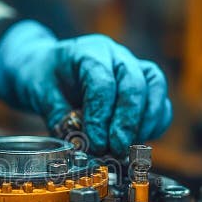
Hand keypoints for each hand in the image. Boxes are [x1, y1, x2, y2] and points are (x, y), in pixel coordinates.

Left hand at [0, 21, 171, 155]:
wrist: (48, 69)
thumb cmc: (44, 79)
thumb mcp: (41, 97)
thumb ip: (61, 121)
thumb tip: (82, 149)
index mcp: (88, 52)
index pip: (102, 82)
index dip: (101, 116)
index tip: (96, 143)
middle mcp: (116, 56)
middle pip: (133, 83)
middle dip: (126, 122)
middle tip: (116, 149)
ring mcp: (133, 67)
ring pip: (154, 87)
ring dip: (145, 122)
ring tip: (128, 147)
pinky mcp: (144, 85)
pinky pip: (160, 101)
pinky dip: (155, 123)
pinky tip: (138, 141)